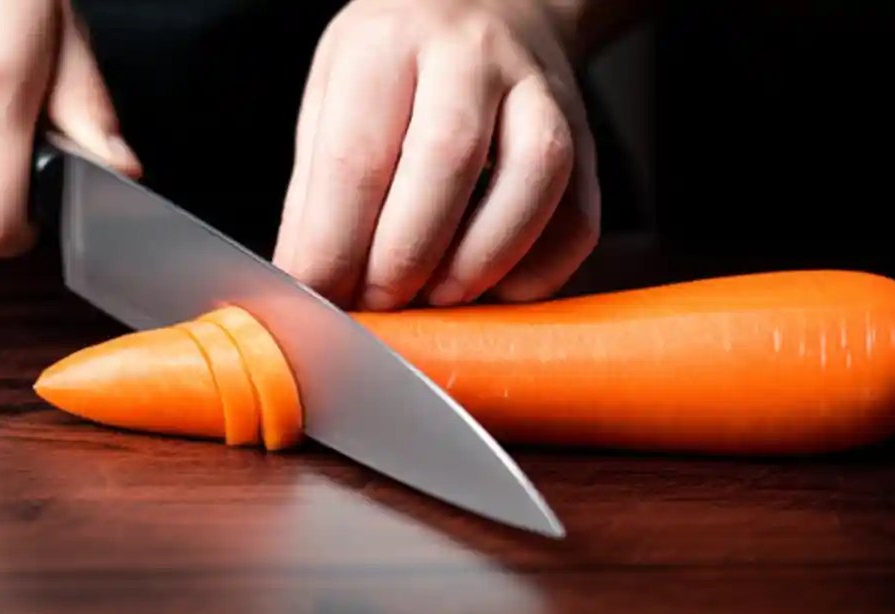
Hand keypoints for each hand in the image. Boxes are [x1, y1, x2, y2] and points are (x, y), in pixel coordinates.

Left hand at [273, 0, 599, 308]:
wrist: (494, 3)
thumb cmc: (400, 60)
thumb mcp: (336, 91)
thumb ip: (319, 185)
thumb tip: (310, 278)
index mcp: (389, 45)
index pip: (358, 156)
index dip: (335, 244)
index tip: (322, 294)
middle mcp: (469, 58)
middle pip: (445, 163)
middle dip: (403, 257)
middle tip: (378, 302)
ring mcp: (539, 92)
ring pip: (532, 179)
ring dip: (480, 261)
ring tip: (439, 296)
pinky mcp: (584, 136)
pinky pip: (579, 215)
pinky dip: (540, 270)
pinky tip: (497, 287)